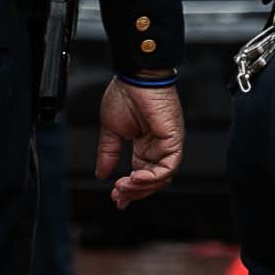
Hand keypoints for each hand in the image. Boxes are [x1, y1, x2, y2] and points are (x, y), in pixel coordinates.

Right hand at [97, 76, 184, 207]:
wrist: (134, 76)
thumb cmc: (126, 93)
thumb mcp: (111, 129)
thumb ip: (108, 153)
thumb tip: (101, 173)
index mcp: (144, 144)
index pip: (141, 174)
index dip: (129, 189)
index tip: (116, 198)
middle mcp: (158, 147)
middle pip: (152, 180)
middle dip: (134, 192)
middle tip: (118, 195)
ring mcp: (167, 144)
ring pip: (161, 178)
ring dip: (141, 187)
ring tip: (123, 186)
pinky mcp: (173, 140)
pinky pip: (169, 167)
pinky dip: (153, 177)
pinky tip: (136, 178)